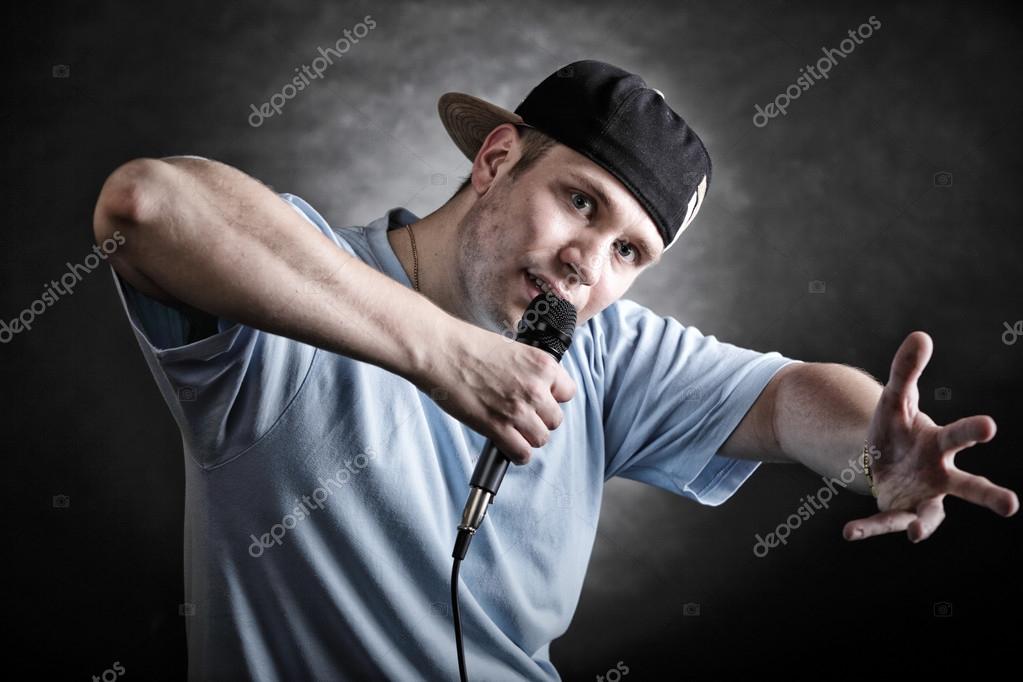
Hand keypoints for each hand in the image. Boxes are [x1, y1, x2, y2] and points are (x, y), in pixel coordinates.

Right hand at [413, 323, 576, 464]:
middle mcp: (535, 388)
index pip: (568, 393)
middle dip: (540, 419)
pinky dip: (516, 454)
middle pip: (555, 420)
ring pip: (541, 439)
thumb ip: (529, 370)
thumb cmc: (467, 345)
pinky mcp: (497, 427)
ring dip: (528, 437)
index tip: (541, 400)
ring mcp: (517, 410)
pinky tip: (507, 445)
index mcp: (542, 364)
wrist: (439, 350)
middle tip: (523, 415)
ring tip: (513, 430)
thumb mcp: (512, 349)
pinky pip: (521, 453)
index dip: (552, 398)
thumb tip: (536, 389)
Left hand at [843, 331, 1018, 542]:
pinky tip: (849, 531)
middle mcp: (939, 475)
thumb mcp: (895, 398)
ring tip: (915, 532)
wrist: (881, 457)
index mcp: (940, 444)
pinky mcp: (898, 511)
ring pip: (930, 516)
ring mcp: (921, 497)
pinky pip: (884, 522)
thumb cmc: (898, 427)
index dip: (972, 431)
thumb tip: (921, 335)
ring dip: (923, 525)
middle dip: (988, 495)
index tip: (988, 426)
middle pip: (967, 485)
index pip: (959, 436)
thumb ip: (906, 370)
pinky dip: (869, 528)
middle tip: (1012, 505)